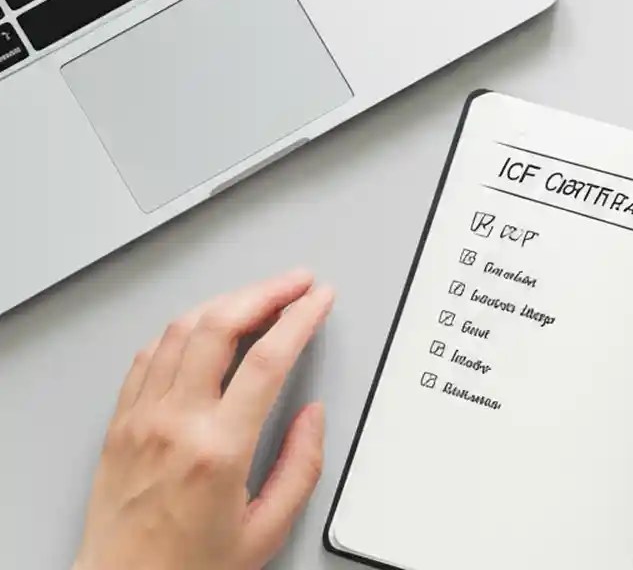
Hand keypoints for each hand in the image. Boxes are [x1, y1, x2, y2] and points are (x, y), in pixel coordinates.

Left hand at [74, 270, 334, 569]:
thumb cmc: (187, 568)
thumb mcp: (267, 529)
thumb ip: (302, 466)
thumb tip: (312, 417)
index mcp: (219, 450)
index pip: (268, 359)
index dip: (300, 318)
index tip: (319, 300)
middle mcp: (175, 425)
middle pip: (220, 326)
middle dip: (265, 292)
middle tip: (294, 282)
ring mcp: (141, 419)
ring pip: (181, 330)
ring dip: (224, 302)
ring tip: (255, 297)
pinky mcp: (120, 423)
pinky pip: (148, 356)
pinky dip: (181, 329)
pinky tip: (201, 327)